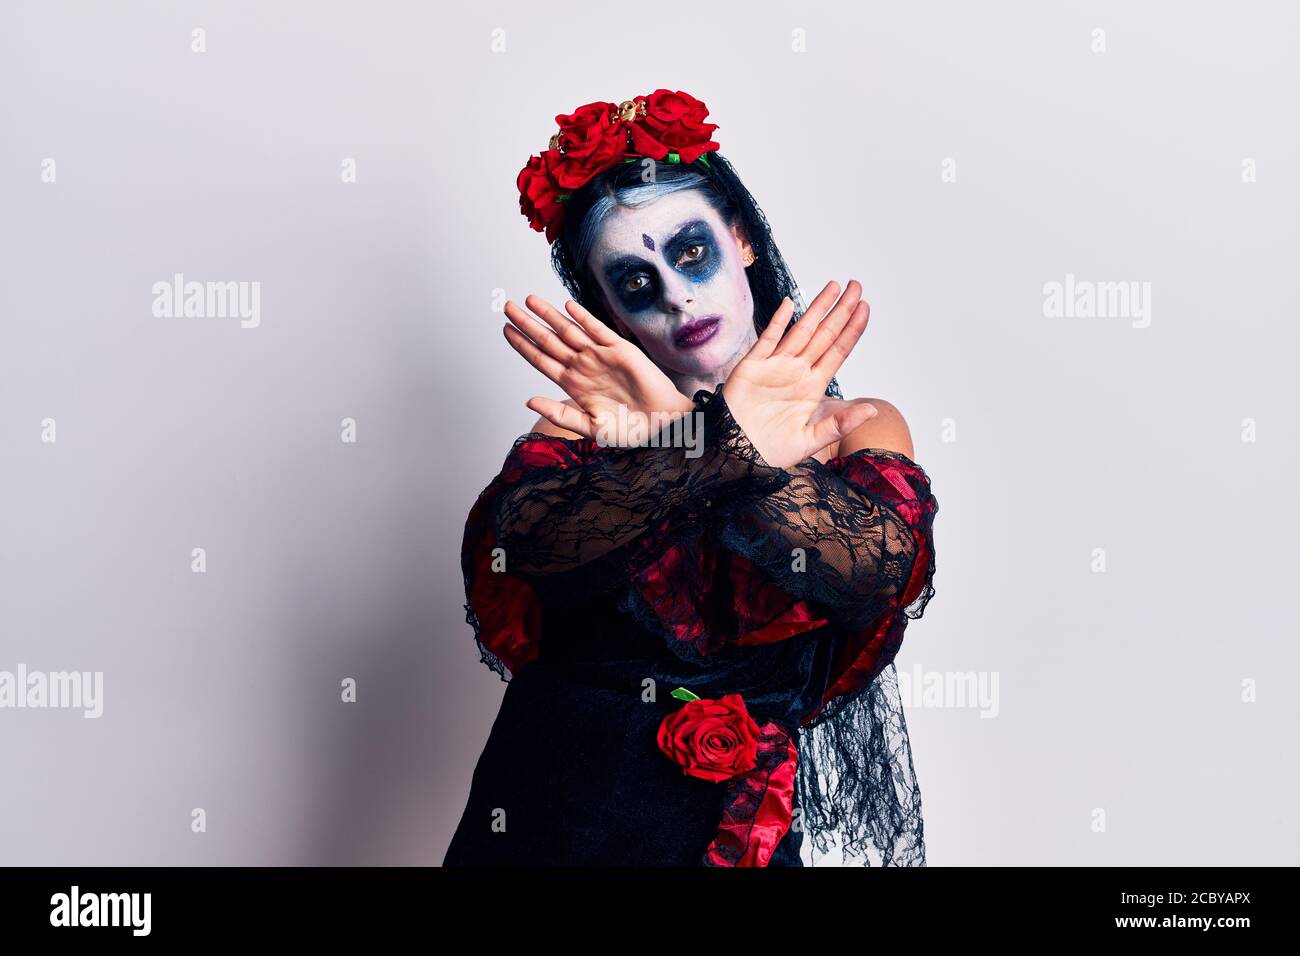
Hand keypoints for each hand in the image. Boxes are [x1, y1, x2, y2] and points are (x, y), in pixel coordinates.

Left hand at [502, 294, 694, 444]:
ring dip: (549, 315)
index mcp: (572, 384)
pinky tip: (566, 306)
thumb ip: (560, 414)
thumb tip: (529, 402)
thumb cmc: (629, 430)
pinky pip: (597, 329)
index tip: (505, 330)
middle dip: (527, 324)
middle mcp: (582, 366)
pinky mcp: (620, 350)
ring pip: (568, 330)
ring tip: (530, 301)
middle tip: (508, 307)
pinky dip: (582, 317)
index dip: (522, 345)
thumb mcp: (589, 428)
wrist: (661, 426)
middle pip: (548, 340)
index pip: (540, 359)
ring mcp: (600, 356)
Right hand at [722, 280, 877, 468]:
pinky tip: (789, 304)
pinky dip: (777, 321)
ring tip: (835, 287)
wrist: (734, 456)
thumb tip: (871, 409)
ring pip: (801, 330)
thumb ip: (840, 425)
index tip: (866, 308)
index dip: (852, 329)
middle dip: (841, 310)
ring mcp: (775, 367)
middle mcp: (797, 372)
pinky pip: (768, 339)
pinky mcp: (751, 367)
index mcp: (812, 388)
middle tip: (857, 286)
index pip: (838, 351)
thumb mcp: (810, 442)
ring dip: (817, 309)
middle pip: (824, 335)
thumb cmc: (769, 453)